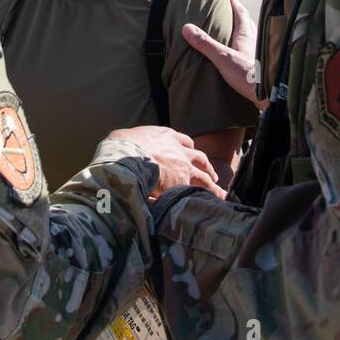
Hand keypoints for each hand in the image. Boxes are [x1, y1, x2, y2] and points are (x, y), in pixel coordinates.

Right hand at [108, 125, 225, 198]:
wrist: (127, 156)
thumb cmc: (121, 146)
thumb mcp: (125, 137)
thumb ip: (131, 141)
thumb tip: (120, 145)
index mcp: (166, 136)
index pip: (183, 141)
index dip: (187, 148)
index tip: (190, 153)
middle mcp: (179, 149)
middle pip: (199, 157)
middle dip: (206, 166)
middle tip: (211, 174)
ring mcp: (184, 166)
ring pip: (204, 174)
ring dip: (212, 184)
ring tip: (218, 191)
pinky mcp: (183, 182)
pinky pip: (200, 190)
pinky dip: (207, 196)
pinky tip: (211, 203)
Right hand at [182, 0, 265, 109]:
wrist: (267, 95)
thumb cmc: (247, 76)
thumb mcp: (222, 57)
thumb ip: (205, 43)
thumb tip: (187, 28)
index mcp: (246, 34)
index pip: (240, 11)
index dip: (232, 1)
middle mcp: (255, 39)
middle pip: (246, 21)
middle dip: (236, 14)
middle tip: (225, 10)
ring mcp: (258, 52)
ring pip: (250, 35)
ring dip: (240, 30)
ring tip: (230, 30)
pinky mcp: (258, 64)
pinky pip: (250, 49)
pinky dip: (243, 45)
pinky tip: (237, 53)